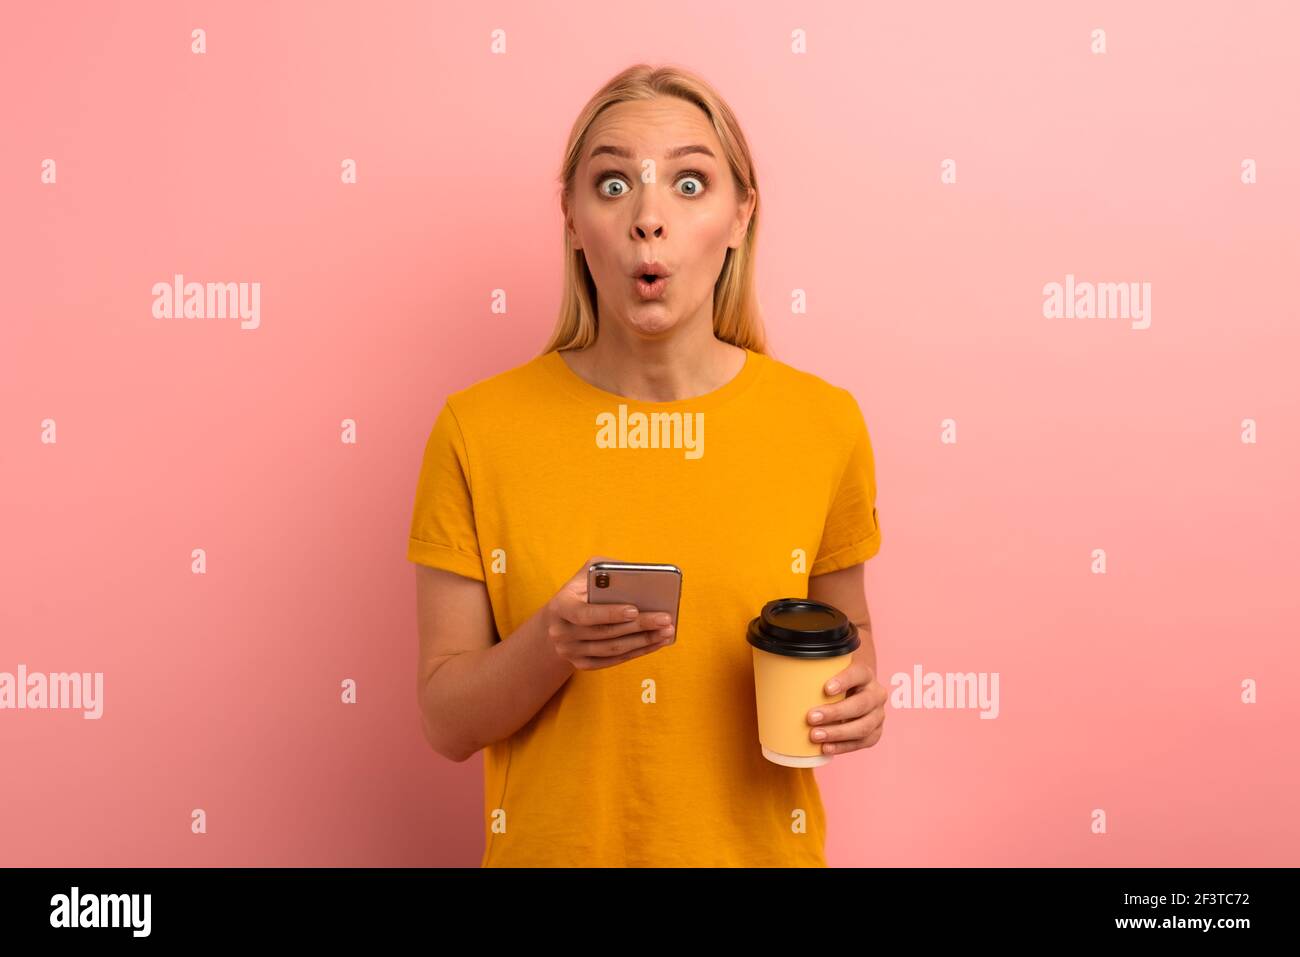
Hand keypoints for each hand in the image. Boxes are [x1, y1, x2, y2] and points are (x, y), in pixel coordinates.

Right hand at [544, 555, 675, 671]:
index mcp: (560, 606)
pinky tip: (656, 642)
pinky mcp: (582, 664)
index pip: (585, 614)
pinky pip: (613, 661)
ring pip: (613, 649)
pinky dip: (637, 652)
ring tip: (667, 631)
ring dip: (643, 641)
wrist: (558, 620)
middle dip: (639, 626)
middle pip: (605, 633)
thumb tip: (639, 575)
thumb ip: (608, 569)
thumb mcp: (586, 573)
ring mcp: (570, 652)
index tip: (635, 609)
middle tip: (665, 618)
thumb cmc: (581, 590)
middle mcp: (561, 632)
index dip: (610, 613)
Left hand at [806, 660, 886, 755]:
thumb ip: (809, 673)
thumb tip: (774, 673)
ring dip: (838, 733)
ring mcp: (878, 715)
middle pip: (860, 704)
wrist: (853, 693)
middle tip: (811, 717)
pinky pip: (862, 743)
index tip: (825, 689)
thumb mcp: (826, 673)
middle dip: (835, 712)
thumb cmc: (833, 683)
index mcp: (864, 674)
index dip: (844, 680)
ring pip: (863, 727)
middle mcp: (876, 694)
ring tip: (815, 736)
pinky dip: (843, 747)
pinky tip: (826, 748)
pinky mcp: (875, 733)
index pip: (857, 674)